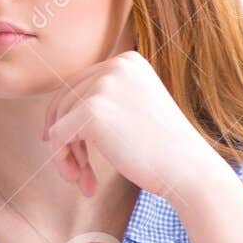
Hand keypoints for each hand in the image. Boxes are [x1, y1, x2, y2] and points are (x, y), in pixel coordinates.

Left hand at [42, 51, 227, 203]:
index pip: (78, 87)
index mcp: (128, 61)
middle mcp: (114, 66)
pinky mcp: (91, 110)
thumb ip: (105, 99)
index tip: (76, 150)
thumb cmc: (164, 149)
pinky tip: (81, 181)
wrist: (189, 170)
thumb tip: (53, 111)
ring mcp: (102, 86)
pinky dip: (61, 160)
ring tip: (83, 179)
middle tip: (78, 171)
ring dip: (68, 154)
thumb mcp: (135, 108)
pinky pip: (57, 136)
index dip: (71, 121)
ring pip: (58, 121)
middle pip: (64, 101)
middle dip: (68, 139)